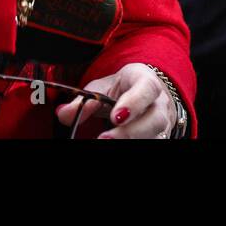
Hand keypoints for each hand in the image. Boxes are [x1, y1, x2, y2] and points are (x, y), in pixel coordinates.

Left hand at [56, 63, 179, 138]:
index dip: (133, 103)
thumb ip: (83, 100)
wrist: (144, 94)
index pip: (147, 88)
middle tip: (104, 139)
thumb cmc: (122, 89)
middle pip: (154, 119)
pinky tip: (115, 145)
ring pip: (156, 135)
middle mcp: (159, 103)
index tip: (115, 117)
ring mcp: (163, 123)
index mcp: (145, 81)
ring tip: (105, 142)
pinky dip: (134, 145)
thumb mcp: (101, 88)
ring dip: (132, 141)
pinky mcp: (160, 137)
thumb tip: (62, 114)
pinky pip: (153, 142)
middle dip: (130, 132)